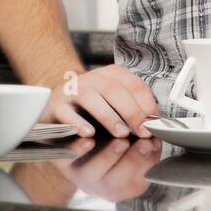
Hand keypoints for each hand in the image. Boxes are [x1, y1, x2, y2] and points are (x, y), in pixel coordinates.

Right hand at [40, 64, 158, 138]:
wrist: (58, 111)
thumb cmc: (93, 113)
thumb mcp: (115, 107)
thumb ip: (134, 112)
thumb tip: (154, 127)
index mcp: (111, 76)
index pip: (134, 84)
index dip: (147, 104)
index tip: (154, 124)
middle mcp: (91, 79)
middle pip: (114, 89)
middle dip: (132, 111)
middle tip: (143, 132)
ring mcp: (72, 91)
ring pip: (91, 97)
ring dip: (108, 116)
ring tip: (121, 134)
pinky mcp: (56, 106)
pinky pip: (66, 112)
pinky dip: (78, 123)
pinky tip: (89, 134)